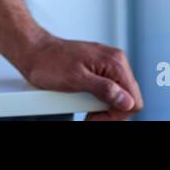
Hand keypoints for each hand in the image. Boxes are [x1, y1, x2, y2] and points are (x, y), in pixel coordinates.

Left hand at [17, 32, 144, 120]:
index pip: (134, 98)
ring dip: (105, 108)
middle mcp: (115, 61)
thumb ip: (104, 89)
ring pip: (119, 96)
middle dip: (111, 112)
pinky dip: (100, 100)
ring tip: (87, 111)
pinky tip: (87, 102)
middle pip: (129, 98)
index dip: (118, 113)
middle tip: (91, 117)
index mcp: (114, 62)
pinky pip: (109, 89)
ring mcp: (107, 64)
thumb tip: (126, 100)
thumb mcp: (77, 79)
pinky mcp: (99, 69)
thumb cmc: (50, 62)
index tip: (98, 117)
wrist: (35, 52)